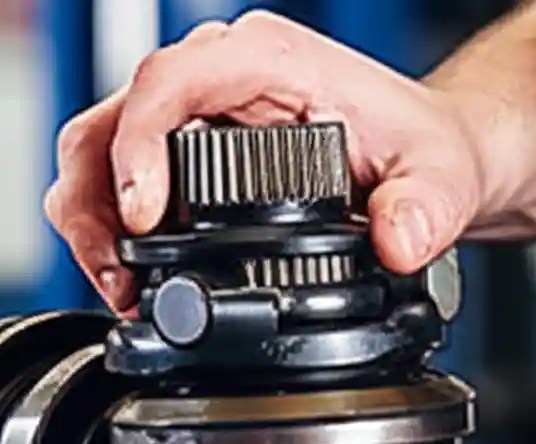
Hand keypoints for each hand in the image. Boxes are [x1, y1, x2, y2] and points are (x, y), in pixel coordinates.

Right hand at [43, 10, 486, 312]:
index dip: (139, 149)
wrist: (431, 156)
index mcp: (270, 60)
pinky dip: (112, 230)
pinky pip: (121, 180)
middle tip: (118, 277)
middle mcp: (220, 76)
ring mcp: (197, 112)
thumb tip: (397, 241)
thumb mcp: (442, 176)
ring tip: (121, 290)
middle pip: (112, 121)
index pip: (169, 83)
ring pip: (100, 151)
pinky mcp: (188, 152)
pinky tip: (133, 280)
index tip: (144, 217)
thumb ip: (426, 208)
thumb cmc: (425, 146)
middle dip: (95, 202)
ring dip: (93, 222)